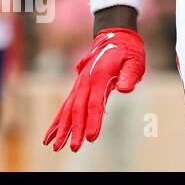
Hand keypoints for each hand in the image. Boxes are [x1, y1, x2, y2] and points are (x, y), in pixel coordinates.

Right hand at [43, 27, 145, 151]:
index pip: (95, 103)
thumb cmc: (128, 51)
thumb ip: (130, 75)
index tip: (92, 138)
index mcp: (100, 76)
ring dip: (62, 129)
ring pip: (67, 110)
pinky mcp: (77, 88)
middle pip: (78, 109)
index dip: (93, 121)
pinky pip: (65, 107)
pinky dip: (57, 121)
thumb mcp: (134, 60)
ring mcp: (79, 85)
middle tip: (75, 148)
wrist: (114, 36)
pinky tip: (50, 136)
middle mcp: (85, 81)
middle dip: (75, 130)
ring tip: (56, 147)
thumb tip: (125, 89)